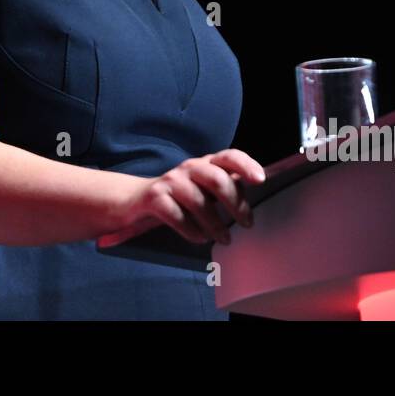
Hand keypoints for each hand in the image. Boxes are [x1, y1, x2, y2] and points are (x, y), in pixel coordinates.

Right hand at [97, 149, 266, 248]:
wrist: (134, 199)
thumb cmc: (178, 197)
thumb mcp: (202, 188)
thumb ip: (225, 189)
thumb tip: (254, 198)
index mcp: (204, 164)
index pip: (228, 156)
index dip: (245, 165)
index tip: (260, 180)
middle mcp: (188, 168)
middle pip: (217, 179)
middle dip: (236, 203)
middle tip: (246, 223)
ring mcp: (170, 182)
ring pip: (199, 201)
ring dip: (216, 224)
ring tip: (224, 239)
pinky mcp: (154, 198)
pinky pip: (178, 216)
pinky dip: (192, 231)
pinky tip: (200, 238)